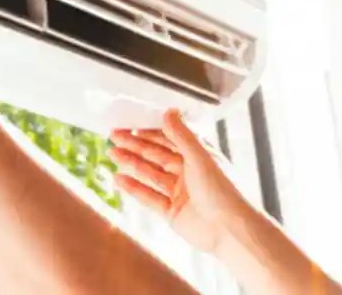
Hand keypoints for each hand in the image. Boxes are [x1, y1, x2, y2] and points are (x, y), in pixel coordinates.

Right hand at [110, 109, 251, 253]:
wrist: (229, 231)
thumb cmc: (221, 191)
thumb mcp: (199, 157)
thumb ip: (181, 135)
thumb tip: (168, 110)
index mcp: (198, 156)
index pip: (169, 139)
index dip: (149, 131)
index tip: (129, 123)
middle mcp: (188, 172)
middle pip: (156, 155)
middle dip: (135, 145)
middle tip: (113, 136)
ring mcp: (179, 192)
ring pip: (150, 174)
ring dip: (131, 163)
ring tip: (112, 153)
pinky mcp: (172, 211)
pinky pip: (148, 197)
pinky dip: (133, 188)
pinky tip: (118, 178)